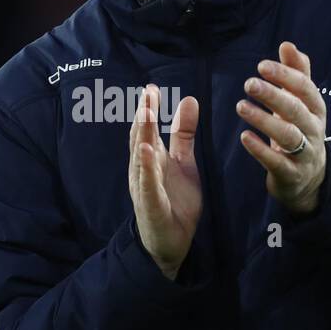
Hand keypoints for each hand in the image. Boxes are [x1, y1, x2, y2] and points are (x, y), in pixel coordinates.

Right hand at [128, 83, 201, 279]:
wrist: (171, 242)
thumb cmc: (174, 200)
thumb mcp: (184, 162)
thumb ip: (183, 134)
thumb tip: (188, 99)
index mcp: (151, 158)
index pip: (148, 129)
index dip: (149, 108)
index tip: (151, 87)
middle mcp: (143, 170)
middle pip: (141, 138)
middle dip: (144, 116)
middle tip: (147, 93)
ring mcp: (144, 187)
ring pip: (141, 158)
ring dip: (142, 136)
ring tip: (145, 114)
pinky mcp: (150, 205)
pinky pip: (147, 185)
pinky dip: (147, 168)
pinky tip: (148, 152)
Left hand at [236, 41, 327, 214]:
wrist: (310, 179)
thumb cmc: (301, 131)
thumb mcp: (301, 103)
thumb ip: (296, 73)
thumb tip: (287, 45)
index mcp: (315, 109)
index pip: (304, 88)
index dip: (285, 75)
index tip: (261, 65)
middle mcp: (314, 129)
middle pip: (296, 109)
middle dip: (273, 95)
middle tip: (249, 83)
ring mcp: (304, 153)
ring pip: (287, 135)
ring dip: (264, 120)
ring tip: (241, 106)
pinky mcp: (291, 173)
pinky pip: (277, 161)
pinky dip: (261, 149)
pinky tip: (244, 137)